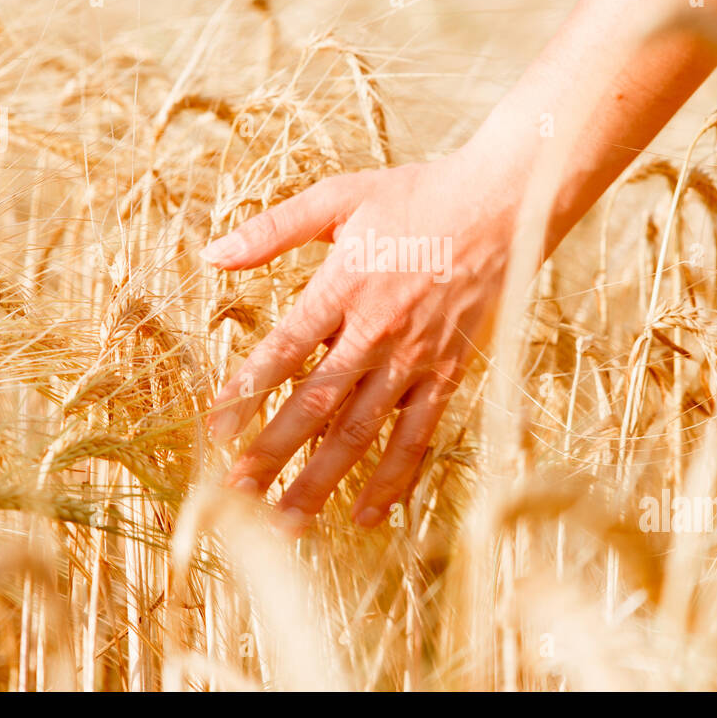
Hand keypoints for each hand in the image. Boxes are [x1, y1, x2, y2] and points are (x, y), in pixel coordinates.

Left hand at [202, 149, 517, 531]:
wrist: (504, 207)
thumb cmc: (417, 196)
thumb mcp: (341, 197)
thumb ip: (275, 228)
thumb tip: (212, 254)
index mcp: (345, 285)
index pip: (284, 350)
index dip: (246, 392)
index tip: (214, 430)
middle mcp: (378, 330)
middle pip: (317, 403)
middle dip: (273, 452)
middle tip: (236, 495)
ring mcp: (416, 358)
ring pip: (362, 431)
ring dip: (322, 479)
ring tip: (287, 521)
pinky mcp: (448, 374)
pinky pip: (418, 436)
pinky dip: (393, 478)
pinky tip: (367, 514)